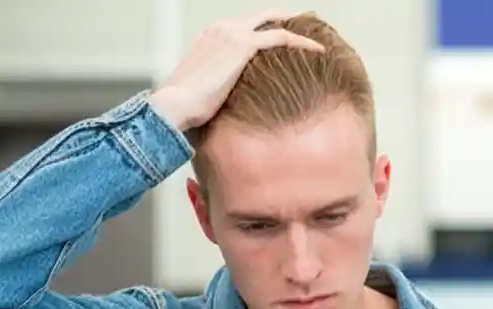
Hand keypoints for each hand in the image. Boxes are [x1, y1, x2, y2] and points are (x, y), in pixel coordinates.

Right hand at [149, 10, 324, 130]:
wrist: (174, 105)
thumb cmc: (184, 107)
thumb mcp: (203, 91)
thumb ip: (219, 87)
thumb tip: (229, 107)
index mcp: (210, 36)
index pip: (245, 26)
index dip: (267, 30)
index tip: (285, 41)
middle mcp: (221, 29)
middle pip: (262, 17)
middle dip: (285, 19)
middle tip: (307, 28)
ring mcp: (232, 33)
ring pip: (274, 22)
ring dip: (297, 28)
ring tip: (318, 39)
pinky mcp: (243, 45)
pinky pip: (281, 37)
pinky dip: (302, 41)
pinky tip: (319, 51)